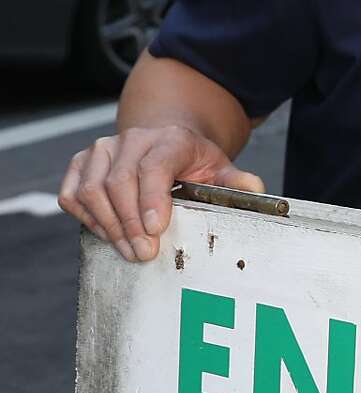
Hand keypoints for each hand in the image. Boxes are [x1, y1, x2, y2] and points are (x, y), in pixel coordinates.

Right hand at [58, 126, 264, 262]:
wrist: (163, 141)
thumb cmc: (192, 161)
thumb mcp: (220, 167)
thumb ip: (237, 181)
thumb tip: (255, 189)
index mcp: (171, 138)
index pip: (155, 166)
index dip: (152, 198)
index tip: (155, 230)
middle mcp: (132, 139)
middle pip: (120, 182)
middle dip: (131, 224)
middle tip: (144, 254)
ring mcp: (102, 149)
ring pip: (93, 190)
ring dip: (109, 227)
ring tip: (129, 251)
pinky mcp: (81, 163)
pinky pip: (73, 195)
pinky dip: (87, 219)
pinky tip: (109, 236)